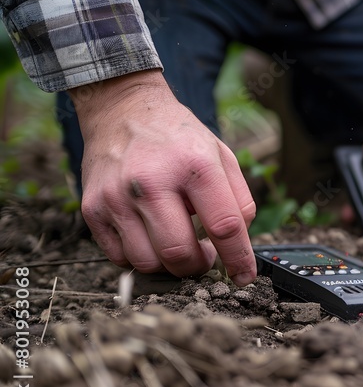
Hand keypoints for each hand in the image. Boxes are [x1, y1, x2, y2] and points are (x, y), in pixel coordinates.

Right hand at [71, 70, 257, 285]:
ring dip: (169, 266)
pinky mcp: (93, 208)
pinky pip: (120, 257)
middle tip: (204, 257)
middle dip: (198, 267)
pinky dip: (141, 257)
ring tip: (178, 243)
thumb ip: (239, 199)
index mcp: (194, 166)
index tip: (244, 276)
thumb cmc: (178, 139)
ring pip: (148, 262)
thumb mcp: (221, 155)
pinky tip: (151, 237)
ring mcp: (117, 197)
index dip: (238, 259)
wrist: (122, 110)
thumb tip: (241, 244)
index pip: (224, 227)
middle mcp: (152, 181)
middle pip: (179, 254)